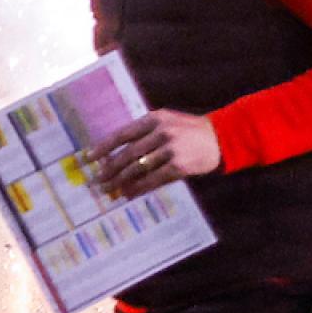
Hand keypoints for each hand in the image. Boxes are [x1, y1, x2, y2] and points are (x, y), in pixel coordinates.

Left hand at [85, 108, 221, 195]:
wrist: (222, 137)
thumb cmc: (190, 131)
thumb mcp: (168, 122)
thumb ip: (145, 134)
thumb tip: (117, 154)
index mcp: (155, 119)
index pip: (123, 134)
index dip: (104, 147)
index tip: (89, 158)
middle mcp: (161, 132)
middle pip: (127, 154)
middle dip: (109, 169)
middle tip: (97, 180)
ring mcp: (170, 149)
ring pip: (137, 169)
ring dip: (120, 181)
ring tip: (109, 190)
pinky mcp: (178, 166)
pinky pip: (152, 180)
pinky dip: (139, 188)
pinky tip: (129, 194)